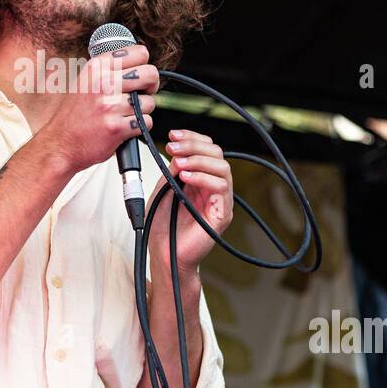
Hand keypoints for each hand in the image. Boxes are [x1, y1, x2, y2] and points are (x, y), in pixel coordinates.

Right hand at [38, 44, 158, 173]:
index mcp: (98, 67)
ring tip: (123, 116)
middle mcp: (104, 82)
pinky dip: (138, 128)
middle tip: (141, 96)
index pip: (140, 53)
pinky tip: (123, 128)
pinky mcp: (116, 127)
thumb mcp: (86, 81)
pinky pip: (146, 122)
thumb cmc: (74, 115)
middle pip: (151, 74)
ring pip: (150, 102)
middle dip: (151, 87)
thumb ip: (110, 70)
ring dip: (141, 112)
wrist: (60, 143)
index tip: (139, 78)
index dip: (144, 67)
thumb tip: (139, 64)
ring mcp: (110, 105)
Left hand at [146, 129, 233, 279]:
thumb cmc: (164, 224)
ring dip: (199, 160)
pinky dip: (203, 178)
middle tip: (173, 148)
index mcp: (201, 177)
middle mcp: (213, 186)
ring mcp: (220, 200)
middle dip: (193, 146)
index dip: (192, 138)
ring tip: (180, 163)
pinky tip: (186, 177)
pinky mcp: (222, 213)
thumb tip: (180, 153)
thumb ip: (173, 170)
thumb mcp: (164, 188)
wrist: (164, 252)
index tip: (173, 135)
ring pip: (222, 168)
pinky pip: (222, 188)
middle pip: (216, 153)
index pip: (206, 148)